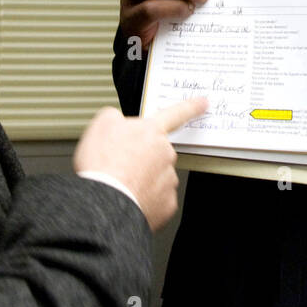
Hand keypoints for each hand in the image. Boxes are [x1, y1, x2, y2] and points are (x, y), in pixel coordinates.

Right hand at [73, 97, 206, 230]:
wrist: (106, 202)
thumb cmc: (103, 165)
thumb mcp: (102, 124)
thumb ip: (116, 116)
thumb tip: (119, 120)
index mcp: (152, 132)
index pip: (176, 114)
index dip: (191, 107)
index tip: (204, 103)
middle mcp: (166, 154)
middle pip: (159, 152)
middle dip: (143, 157)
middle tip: (121, 165)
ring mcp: (169, 179)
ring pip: (157, 176)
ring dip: (142, 179)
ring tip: (121, 184)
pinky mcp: (167, 204)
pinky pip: (157, 199)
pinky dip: (145, 199)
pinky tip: (130, 198)